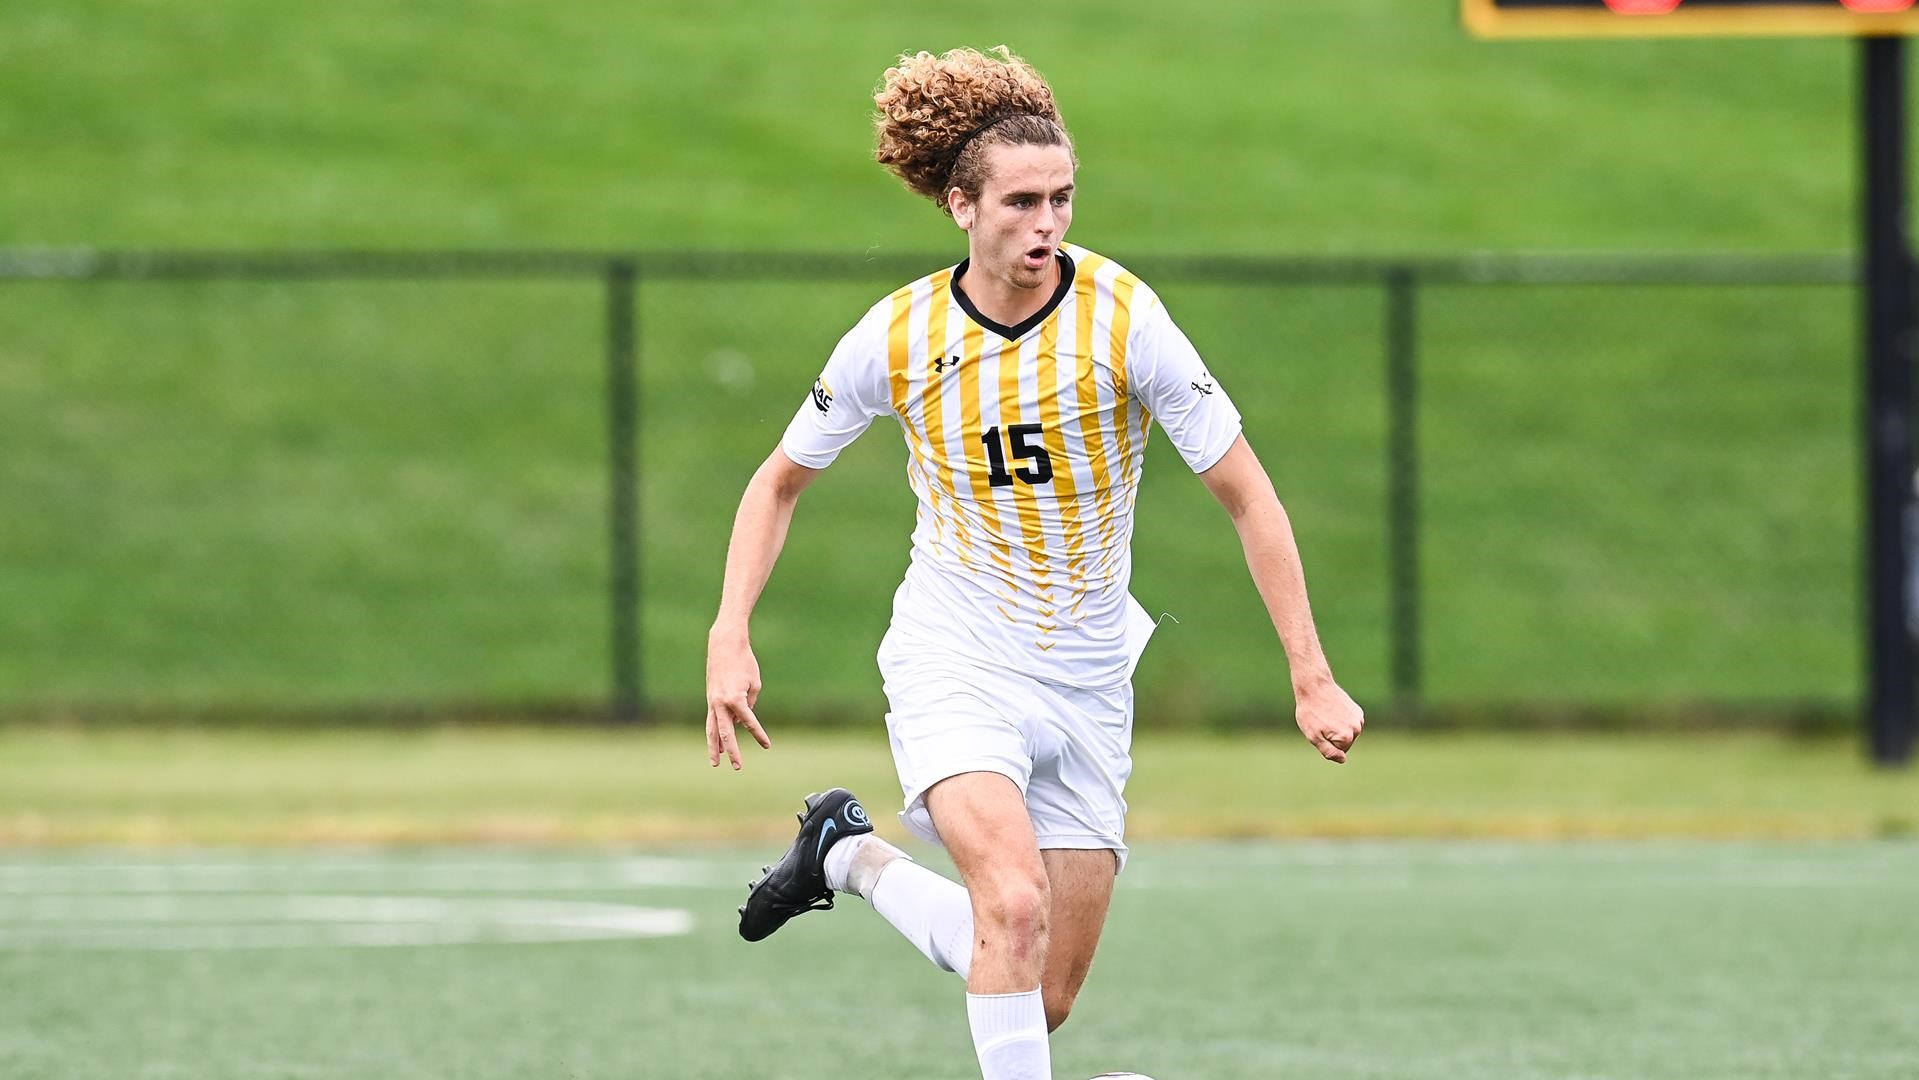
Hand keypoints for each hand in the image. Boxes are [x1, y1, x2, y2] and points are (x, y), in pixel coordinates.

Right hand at [705, 629, 770, 769]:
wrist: (724, 644)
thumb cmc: (744, 662)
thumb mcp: (754, 682)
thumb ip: (750, 704)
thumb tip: (742, 720)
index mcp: (735, 698)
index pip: (749, 722)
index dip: (758, 734)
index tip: (767, 745)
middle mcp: (721, 703)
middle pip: (726, 732)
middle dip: (732, 751)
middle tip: (738, 767)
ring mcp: (712, 701)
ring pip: (711, 730)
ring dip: (714, 747)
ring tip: (715, 764)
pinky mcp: (710, 699)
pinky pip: (711, 720)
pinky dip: (712, 733)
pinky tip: (715, 745)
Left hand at [1295, 679, 1363, 763]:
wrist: (1315, 686)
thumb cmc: (1311, 712)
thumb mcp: (1314, 736)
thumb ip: (1329, 751)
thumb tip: (1342, 760)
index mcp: (1346, 737)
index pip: (1339, 752)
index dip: (1326, 743)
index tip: (1319, 730)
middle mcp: (1357, 729)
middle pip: (1345, 743)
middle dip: (1333, 737)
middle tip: (1321, 723)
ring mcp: (1358, 719)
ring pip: (1348, 733)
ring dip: (1337, 728)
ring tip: (1326, 716)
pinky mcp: (1357, 711)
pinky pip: (1349, 723)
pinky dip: (1341, 720)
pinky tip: (1332, 710)